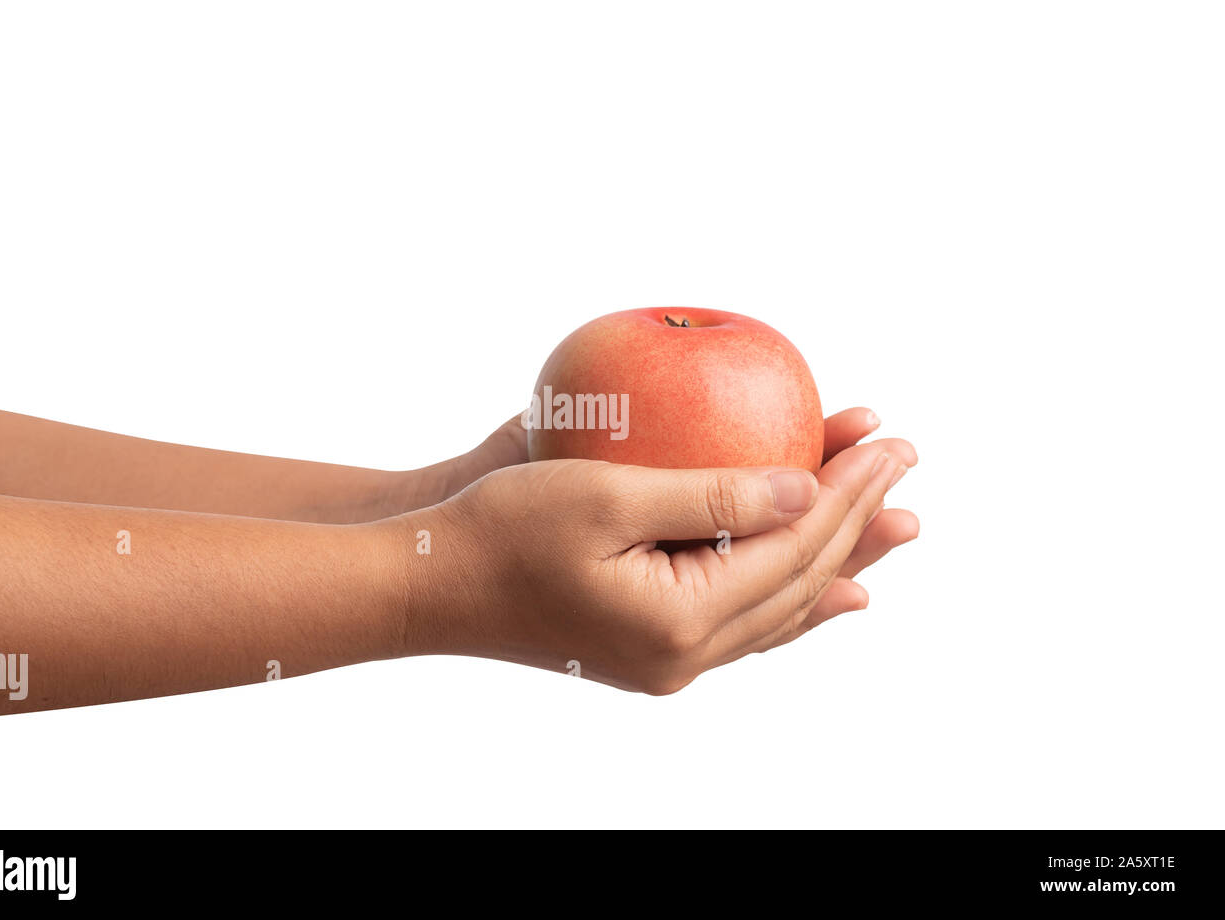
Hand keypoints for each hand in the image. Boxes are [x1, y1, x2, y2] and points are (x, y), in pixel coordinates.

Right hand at [397, 416, 916, 693]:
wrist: (430, 587)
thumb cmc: (501, 529)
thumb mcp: (605, 496)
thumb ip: (712, 495)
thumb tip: (804, 490)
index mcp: (681, 623)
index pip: (795, 550)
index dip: (849, 493)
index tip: (892, 442)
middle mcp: (685, 657)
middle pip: (801, 585)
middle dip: (858, 523)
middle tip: (906, 465)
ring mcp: (667, 662)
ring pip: (780, 610)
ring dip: (838, 560)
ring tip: (892, 528)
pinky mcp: (648, 651)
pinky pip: (744, 622)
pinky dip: (791, 597)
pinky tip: (824, 593)